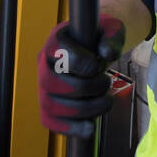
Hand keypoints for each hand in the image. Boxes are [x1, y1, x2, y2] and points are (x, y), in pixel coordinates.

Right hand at [37, 14, 126, 138]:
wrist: (96, 47)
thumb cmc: (101, 37)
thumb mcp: (111, 28)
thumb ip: (112, 36)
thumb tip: (106, 53)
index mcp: (55, 41)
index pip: (57, 52)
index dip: (82, 62)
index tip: (99, 65)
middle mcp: (44, 64)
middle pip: (51, 82)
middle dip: (84, 88)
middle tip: (105, 83)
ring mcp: (44, 87)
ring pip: (51, 106)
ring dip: (83, 109)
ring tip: (105, 102)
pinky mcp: (49, 106)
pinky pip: (50, 122)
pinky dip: (69, 128)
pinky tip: (89, 128)